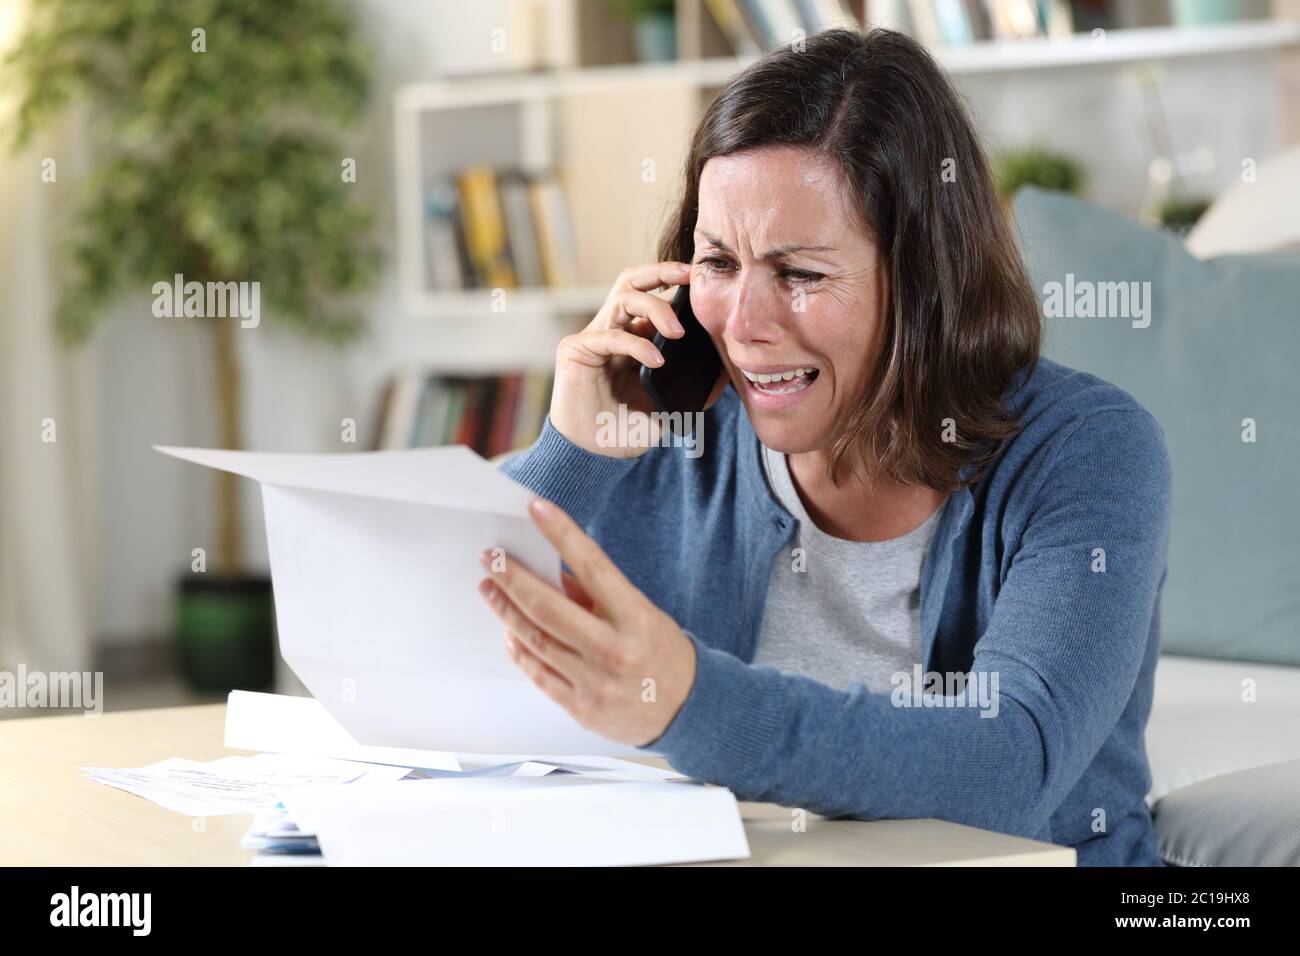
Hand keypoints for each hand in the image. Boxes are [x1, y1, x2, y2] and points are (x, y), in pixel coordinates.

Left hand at [476, 497, 696, 747]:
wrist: (690, 710)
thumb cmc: (663, 653)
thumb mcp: (642, 614)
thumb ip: (597, 595)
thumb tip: (550, 572)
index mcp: (636, 618)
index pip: (593, 566)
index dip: (562, 534)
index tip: (536, 509)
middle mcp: (614, 650)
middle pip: (548, 607)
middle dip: (511, 578)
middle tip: (489, 557)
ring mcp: (595, 682)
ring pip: (536, 640)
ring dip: (506, 610)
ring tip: (489, 587)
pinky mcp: (581, 708)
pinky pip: (539, 674)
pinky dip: (519, 649)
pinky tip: (508, 631)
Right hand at [548, 260, 723, 458]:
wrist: (597, 456)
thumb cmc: (628, 429)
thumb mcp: (669, 403)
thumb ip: (691, 385)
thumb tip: (725, 370)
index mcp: (631, 336)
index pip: (649, 294)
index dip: (673, 281)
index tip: (704, 280)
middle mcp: (611, 330)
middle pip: (631, 280)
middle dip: (661, 271)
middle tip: (690, 277)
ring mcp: (592, 337)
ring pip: (623, 298)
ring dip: (655, 308)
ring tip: (678, 332)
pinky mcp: (575, 351)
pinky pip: (610, 336)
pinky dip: (637, 345)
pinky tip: (656, 361)